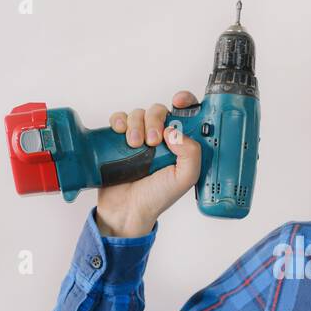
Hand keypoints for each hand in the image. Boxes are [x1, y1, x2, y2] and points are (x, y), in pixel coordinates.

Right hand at [96, 90, 202, 236]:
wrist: (127, 209)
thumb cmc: (157, 197)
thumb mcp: (185, 178)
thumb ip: (191, 154)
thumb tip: (175, 132)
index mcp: (181, 144)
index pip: (187, 114)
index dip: (185, 102)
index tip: (179, 101)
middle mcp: (162, 138)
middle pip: (160, 110)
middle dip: (155, 120)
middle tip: (152, 141)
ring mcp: (140, 137)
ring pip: (139, 113)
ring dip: (136, 125)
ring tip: (135, 145)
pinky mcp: (120, 139)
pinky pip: (119, 118)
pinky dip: (118, 121)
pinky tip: (120, 132)